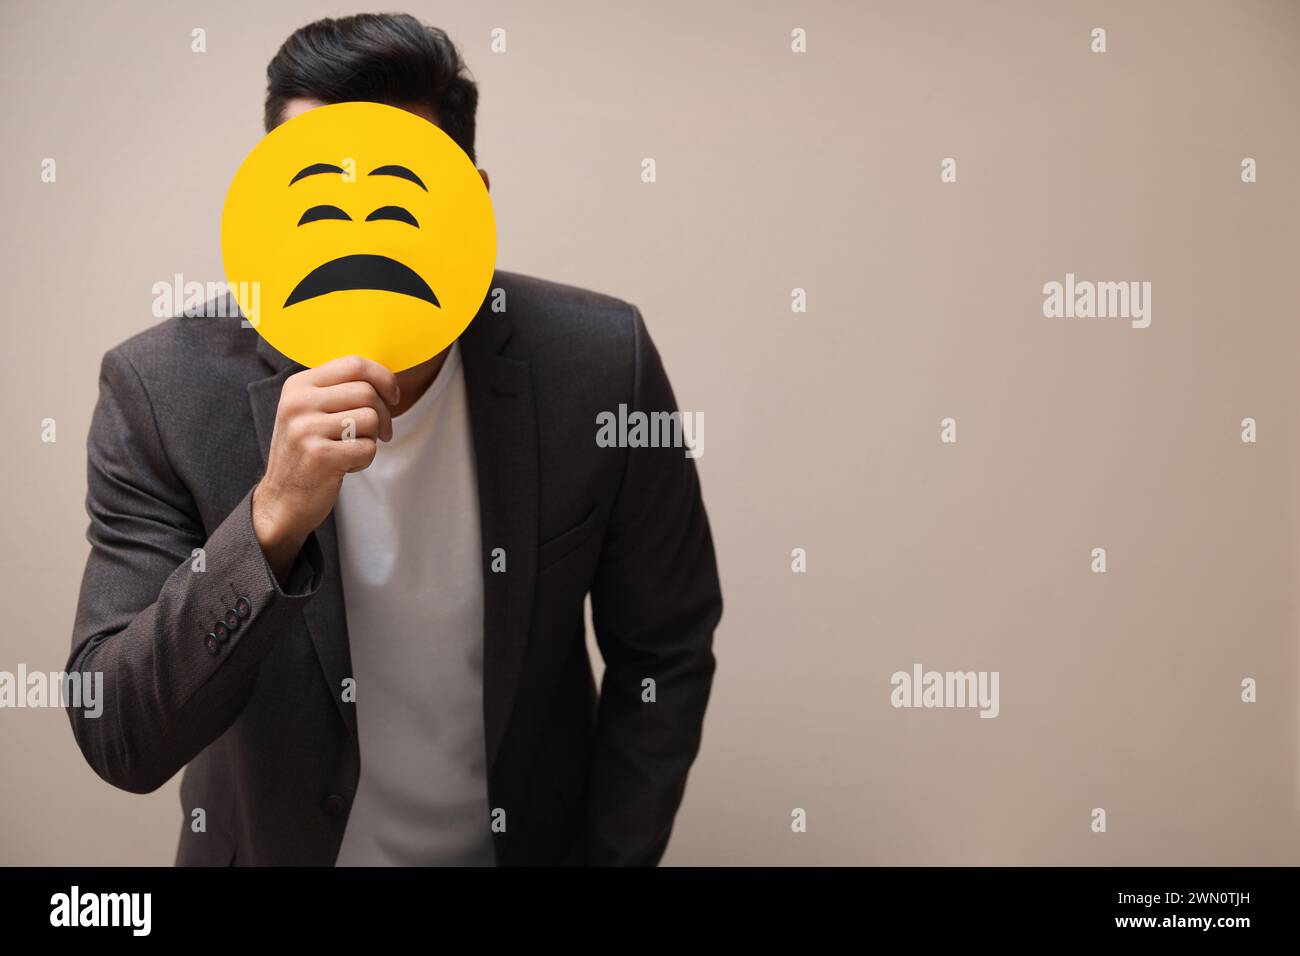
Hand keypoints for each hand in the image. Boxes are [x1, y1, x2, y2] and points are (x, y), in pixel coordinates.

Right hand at [252, 355, 398, 581]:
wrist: (282, 499)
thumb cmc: (306, 452)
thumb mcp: (310, 411)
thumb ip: (339, 390)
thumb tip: (386, 378)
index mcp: (298, 385)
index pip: (354, 364)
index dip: (383, 377)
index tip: (392, 396)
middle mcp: (298, 403)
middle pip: (367, 392)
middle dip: (384, 414)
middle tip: (379, 432)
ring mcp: (306, 429)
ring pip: (371, 419)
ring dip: (372, 439)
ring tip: (352, 449)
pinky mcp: (319, 456)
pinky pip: (367, 449)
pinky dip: (364, 459)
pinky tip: (345, 465)